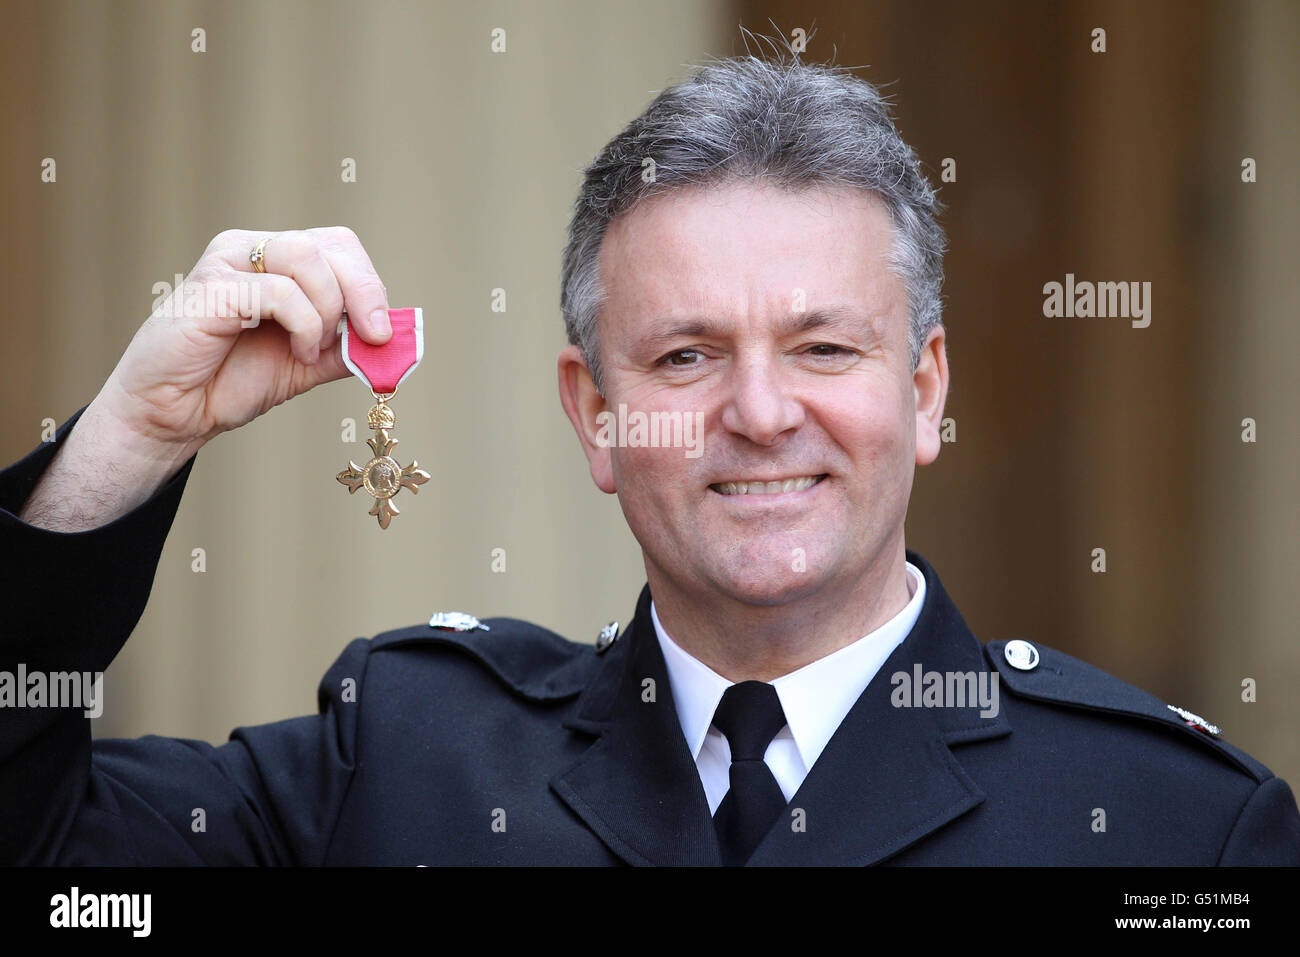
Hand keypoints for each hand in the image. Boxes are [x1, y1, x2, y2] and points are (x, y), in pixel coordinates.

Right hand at [95, 226, 392, 454]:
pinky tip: (296, 353)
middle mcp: (252, 250)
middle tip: (370, 336)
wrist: (173, 413)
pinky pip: (278, 291)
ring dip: (326, 311)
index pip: (340, 247)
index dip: (370, 284)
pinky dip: (303, 325)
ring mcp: (228, 264)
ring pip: (306, 257)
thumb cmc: (231, 382)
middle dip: (363, 292)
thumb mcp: (307, 364)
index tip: (381, 332)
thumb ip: (346, 347)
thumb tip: (396, 341)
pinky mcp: (210, 289)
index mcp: (277, 261)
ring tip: (312, 350)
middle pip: (330, 244)